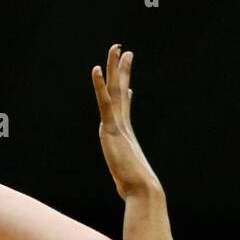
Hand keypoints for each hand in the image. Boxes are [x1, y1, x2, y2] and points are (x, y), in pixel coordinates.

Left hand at [92, 46, 159, 200]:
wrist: (142, 190)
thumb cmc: (137, 190)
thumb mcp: (127, 178)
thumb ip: (126, 176)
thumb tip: (128, 185)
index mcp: (125, 136)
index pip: (124, 110)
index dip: (125, 93)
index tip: (127, 83)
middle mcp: (123, 126)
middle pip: (121, 92)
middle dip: (123, 71)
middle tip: (125, 52)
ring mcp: (117, 126)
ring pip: (115, 90)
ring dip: (116, 68)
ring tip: (117, 48)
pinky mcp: (111, 129)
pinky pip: (105, 102)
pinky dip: (100, 85)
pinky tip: (97, 69)